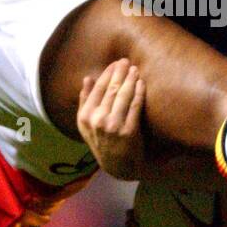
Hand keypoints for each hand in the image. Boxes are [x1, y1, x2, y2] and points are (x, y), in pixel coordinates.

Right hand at [76, 59, 145, 180]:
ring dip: (130, 79)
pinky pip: (135, 106)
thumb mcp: (86, 125)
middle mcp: (97, 120)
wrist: (118, 166)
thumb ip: (85, 101)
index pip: (97, 89)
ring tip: (135, 69)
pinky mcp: (129, 131)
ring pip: (123, 95)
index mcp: (85, 117)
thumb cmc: (103, 142)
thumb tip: (87, 78)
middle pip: (111, 89)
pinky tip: (141, 83)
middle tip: (126, 61)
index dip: (107, 74)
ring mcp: (113, 126)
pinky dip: (139, 92)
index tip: (116, 64)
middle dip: (120, 72)